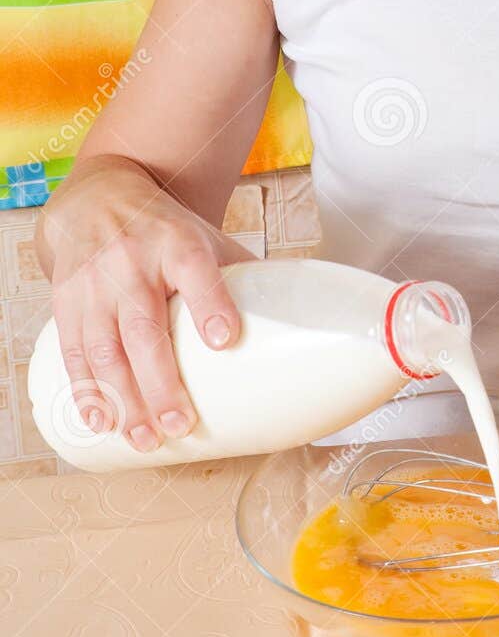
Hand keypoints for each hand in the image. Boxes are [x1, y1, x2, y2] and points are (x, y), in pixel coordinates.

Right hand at [40, 164, 249, 453]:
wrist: (99, 198)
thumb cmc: (167, 231)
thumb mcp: (204, 238)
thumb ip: (239, 277)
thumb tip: (294, 325)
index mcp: (177, 243)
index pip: (196, 271)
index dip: (209, 304)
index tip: (224, 340)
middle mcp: (132, 261)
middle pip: (145, 327)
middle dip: (161, 382)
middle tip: (181, 425)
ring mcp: (95, 282)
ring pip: (105, 348)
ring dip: (124, 400)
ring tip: (146, 438)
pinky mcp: (65, 299)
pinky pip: (73, 350)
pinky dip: (86, 390)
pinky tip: (101, 421)